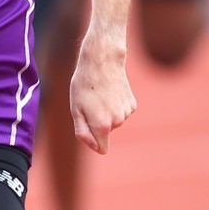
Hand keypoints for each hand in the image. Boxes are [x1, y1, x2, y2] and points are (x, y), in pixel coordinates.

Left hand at [70, 31, 136, 154]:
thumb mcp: (75, 109)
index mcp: (102, 125)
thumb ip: (83, 132)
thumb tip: (95, 147)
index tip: (87, 127)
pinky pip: (121, 112)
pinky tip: (110, 91)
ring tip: (99, 95)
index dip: (92, 142)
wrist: (103, 60)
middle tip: (90, 103)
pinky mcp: (132, 104)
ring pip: (114, 122)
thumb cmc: (84, 84)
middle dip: (97, 123)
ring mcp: (126, 113)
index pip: (101, 149)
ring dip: (106, 112)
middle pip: (105, 133)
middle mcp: (117, 121)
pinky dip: (115, 105)